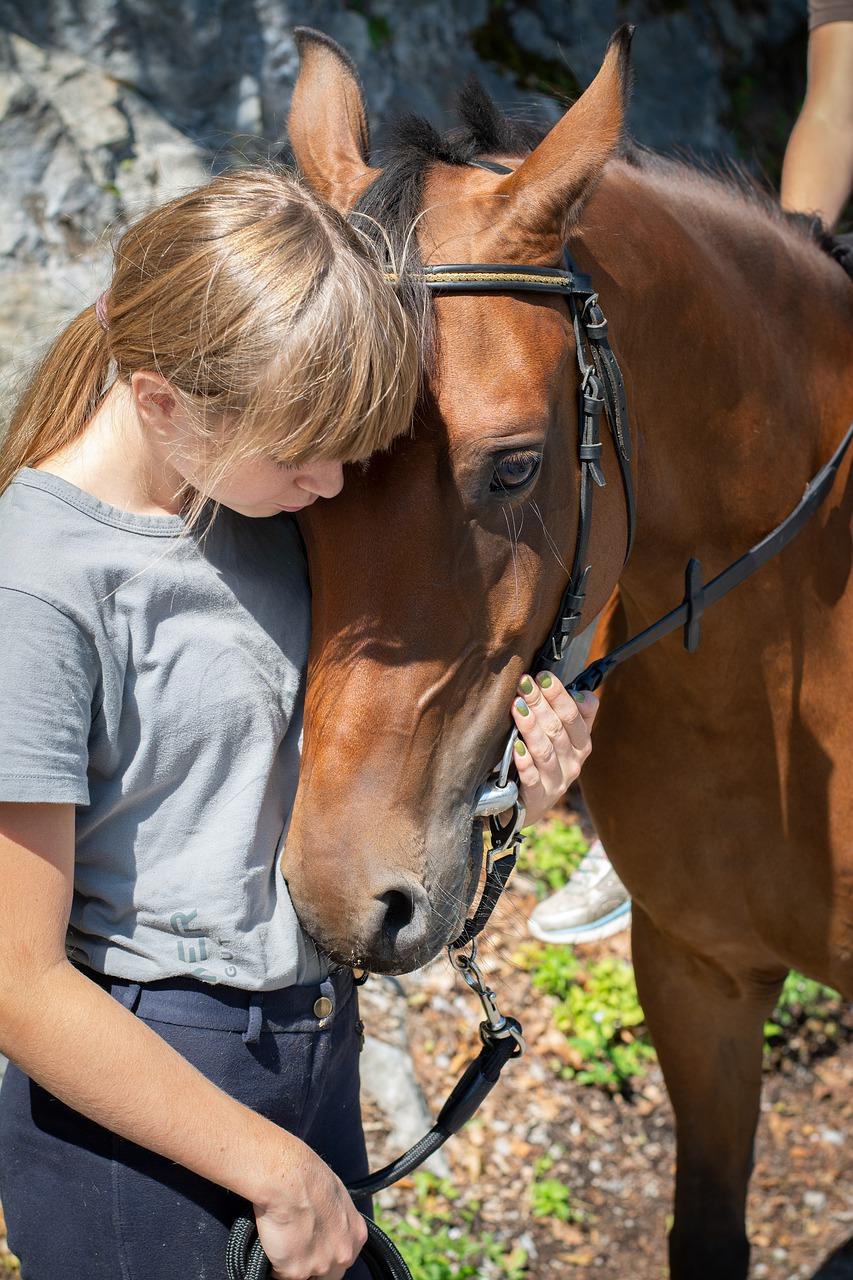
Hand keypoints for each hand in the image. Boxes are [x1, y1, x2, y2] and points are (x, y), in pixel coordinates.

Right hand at [253, 1139, 366, 1279]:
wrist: (289, 1179)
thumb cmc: (309, 1178)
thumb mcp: (336, 1198)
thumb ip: (336, 1222)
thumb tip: (325, 1229)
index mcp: (356, 1235)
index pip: (343, 1259)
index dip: (326, 1253)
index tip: (314, 1247)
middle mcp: (343, 1254)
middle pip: (328, 1274)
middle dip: (313, 1263)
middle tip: (297, 1246)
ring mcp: (321, 1265)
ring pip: (305, 1276)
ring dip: (293, 1263)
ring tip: (284, 1239)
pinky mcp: (297, 1272)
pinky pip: (282, 1275)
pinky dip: (275, 1262)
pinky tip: (274, 1240)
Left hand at [510, 672, 598, 826]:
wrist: (527, 805)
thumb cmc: (543, 760)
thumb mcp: (562, 738)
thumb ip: (573, 715)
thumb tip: (583, 693)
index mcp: (582, 745)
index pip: (576, 716)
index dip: (560, 695)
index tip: (542, 676)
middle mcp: (574, 763)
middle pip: (558, 729)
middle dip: (541, 703)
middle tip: (524, 684)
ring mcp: (557, 782)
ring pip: (545, 751)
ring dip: (531, 727)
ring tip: (517, 707)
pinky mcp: (539, 799)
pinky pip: (532, 778)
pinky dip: (525, 762)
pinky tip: (516, 747)